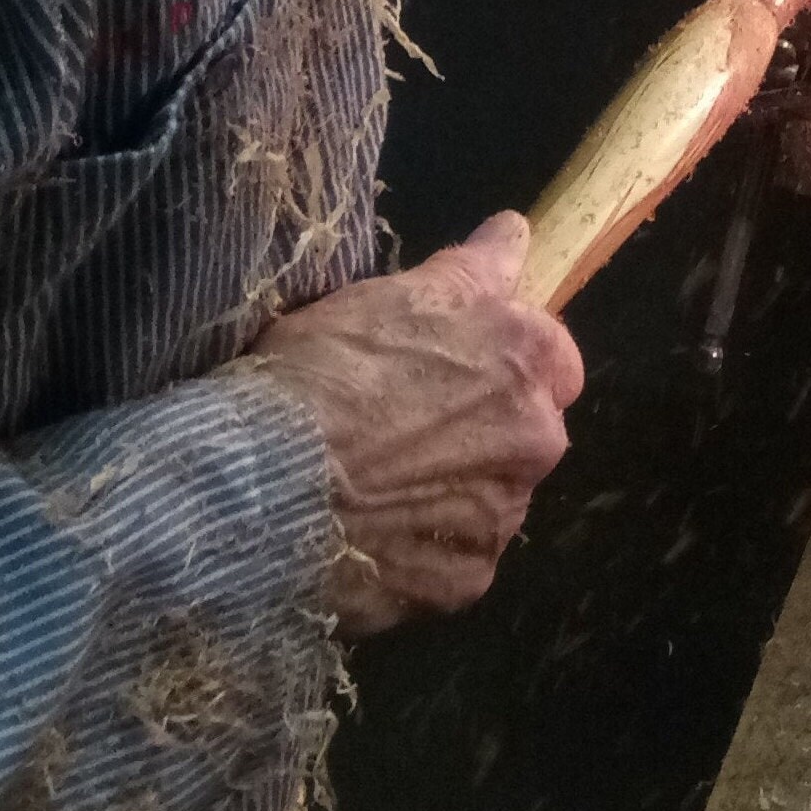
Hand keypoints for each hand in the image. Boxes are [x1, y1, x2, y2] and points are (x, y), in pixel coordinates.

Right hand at [250, 213, 581, 636]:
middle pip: (529, 430)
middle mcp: (538, 433)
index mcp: (528, 354)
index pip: (551, 355)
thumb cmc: (320, 371)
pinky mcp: (468, 578)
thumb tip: (514, 232)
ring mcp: (505, 512)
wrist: (259, 485)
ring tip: (374, 489)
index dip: (501, 362)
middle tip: (402, 431)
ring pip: (494, 496)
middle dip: (483, 431)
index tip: (454, 369)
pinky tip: (370, 536)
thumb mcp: (391, 295)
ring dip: (454, 492)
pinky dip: (424, 549)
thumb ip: (471, 271)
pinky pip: (457, 558)